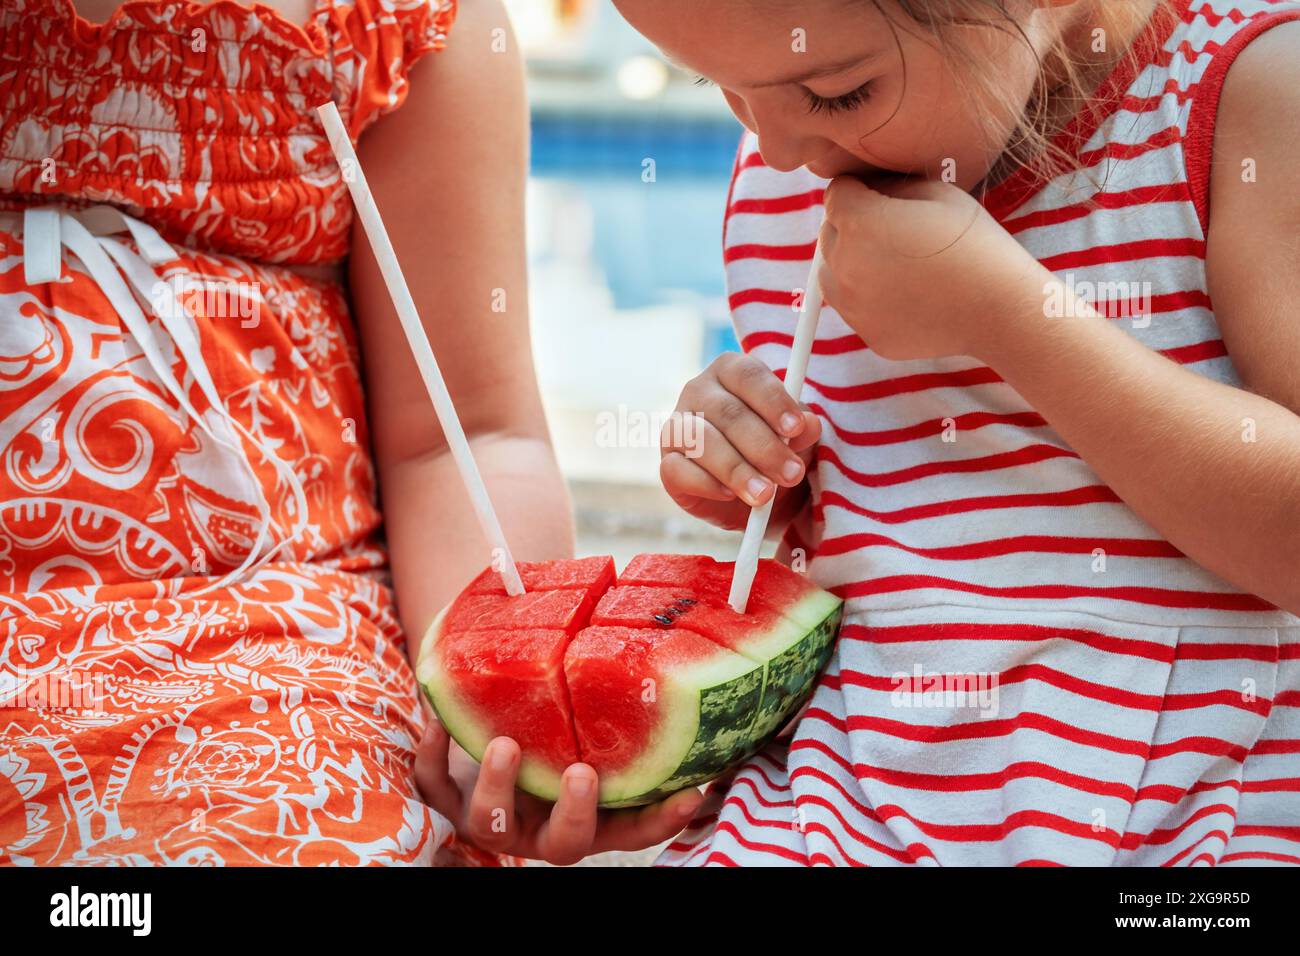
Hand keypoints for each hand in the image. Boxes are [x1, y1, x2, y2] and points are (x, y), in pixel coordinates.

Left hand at [415, 721, 702, 865]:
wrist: (494, 710)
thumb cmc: (560, 713)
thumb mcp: (590, 714)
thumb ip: (622, 704)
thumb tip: (674, 654)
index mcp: (590, 813)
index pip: (633, 828)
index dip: (661, 819)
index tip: (689, 793)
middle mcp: (544, 824)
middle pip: (564, 844)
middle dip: (574, 814)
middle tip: (581, 774)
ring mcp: (497, 817)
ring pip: (491, 826)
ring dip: (497, 789)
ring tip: (505, 743)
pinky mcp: (452, 797)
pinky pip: (434, 788)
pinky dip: (431, 754)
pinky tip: (438, 718)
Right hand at [660, 352, 821, 530]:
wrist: (754, 490)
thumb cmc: (775, 448)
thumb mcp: (797, 437)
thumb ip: (802, 429)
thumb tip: (808, 425)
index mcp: (731, 371)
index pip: (748, 376)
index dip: (772, 401)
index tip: (796, 428)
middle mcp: (698, 390)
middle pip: (729, 414)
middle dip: (764, 447)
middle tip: (791, 474)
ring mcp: (677, 425)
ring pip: (702, 442)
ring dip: (737, 470)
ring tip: (765, 494)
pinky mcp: (668, 462)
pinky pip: (679, 471)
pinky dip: (707, 484)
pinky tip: (729, 495)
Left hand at [819, 175, 1052, 363]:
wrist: (999, 307)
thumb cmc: (974, 242)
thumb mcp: (935, 191)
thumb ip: (889, 185)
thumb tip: (866, 188)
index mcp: (859, 222)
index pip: (835, 194)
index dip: (858, 190)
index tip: (880, 196)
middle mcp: (844, 265)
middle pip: (828, 234)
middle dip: (851, 226)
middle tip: (892, 230)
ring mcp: (853, 306)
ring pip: (831, 274)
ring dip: (851, 263)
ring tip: (894, 263)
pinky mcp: (868, 334)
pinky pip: (855, 308)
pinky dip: (869, 298)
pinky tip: (906, 293)